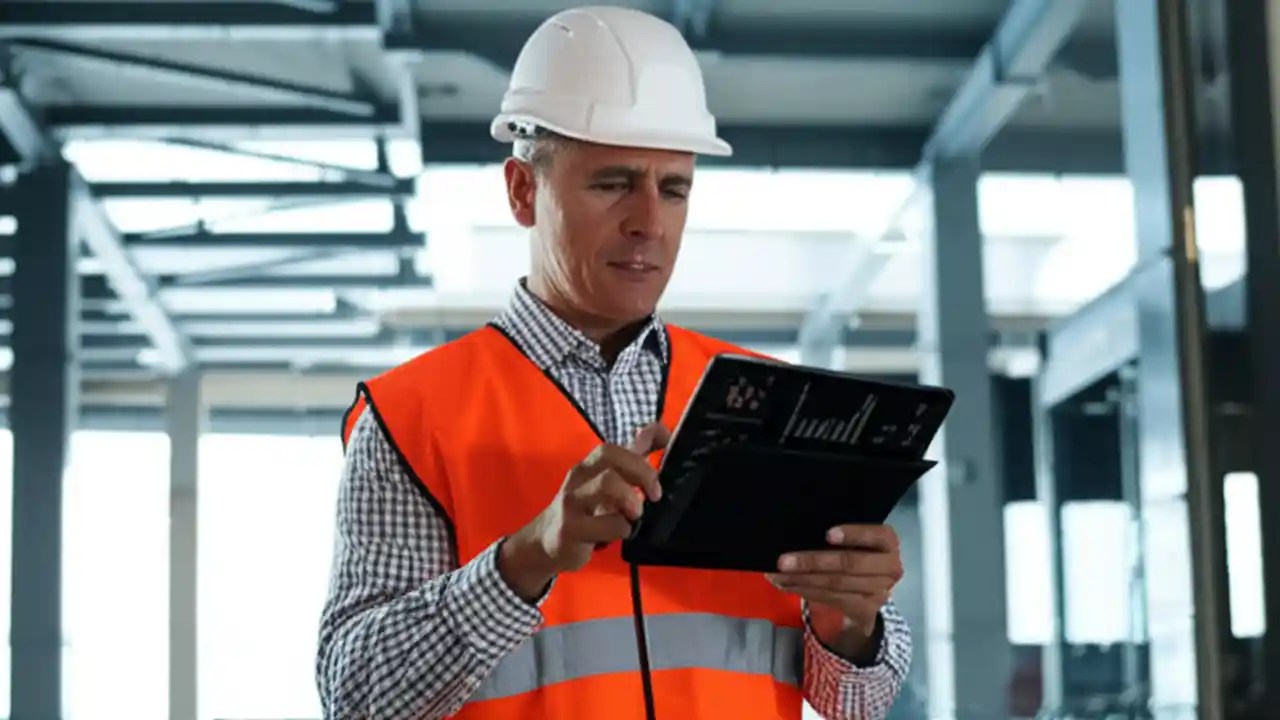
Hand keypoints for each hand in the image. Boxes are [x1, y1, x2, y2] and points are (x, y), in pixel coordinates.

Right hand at [499, 423, 669, 600]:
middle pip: (611, 456)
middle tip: (654, 495)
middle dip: (642, 472)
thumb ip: (633, 456)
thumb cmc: (585, 509)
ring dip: (631, 499)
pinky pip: (608, 524)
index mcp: (590, 465)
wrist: (547, 541)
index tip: (666, 450)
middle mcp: (579, 477)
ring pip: (608, 484)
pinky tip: (620, 533)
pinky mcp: (570, 529)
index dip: (644, 442)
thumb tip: (658, 430)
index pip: (614, 444)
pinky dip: (623, 529)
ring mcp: (572, 502)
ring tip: (635, 515)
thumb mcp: (607, 482)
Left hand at [766, 524, 902, 660]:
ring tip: (777, 574)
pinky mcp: (865, 609)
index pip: (876, 535)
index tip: (827, 534)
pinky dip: (805, 591)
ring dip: (802, 579)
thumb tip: (798, 530)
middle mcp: (890, 566)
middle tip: (783, 561)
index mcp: (888, 541)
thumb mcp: (856, 540)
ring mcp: (880, 591)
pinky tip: (786, 585)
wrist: (868, 593)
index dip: (853, 534)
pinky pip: (831, 599)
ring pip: (836, 584)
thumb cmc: (856, 552)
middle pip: (849, 564)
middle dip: (813, 562)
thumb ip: (838, 535)